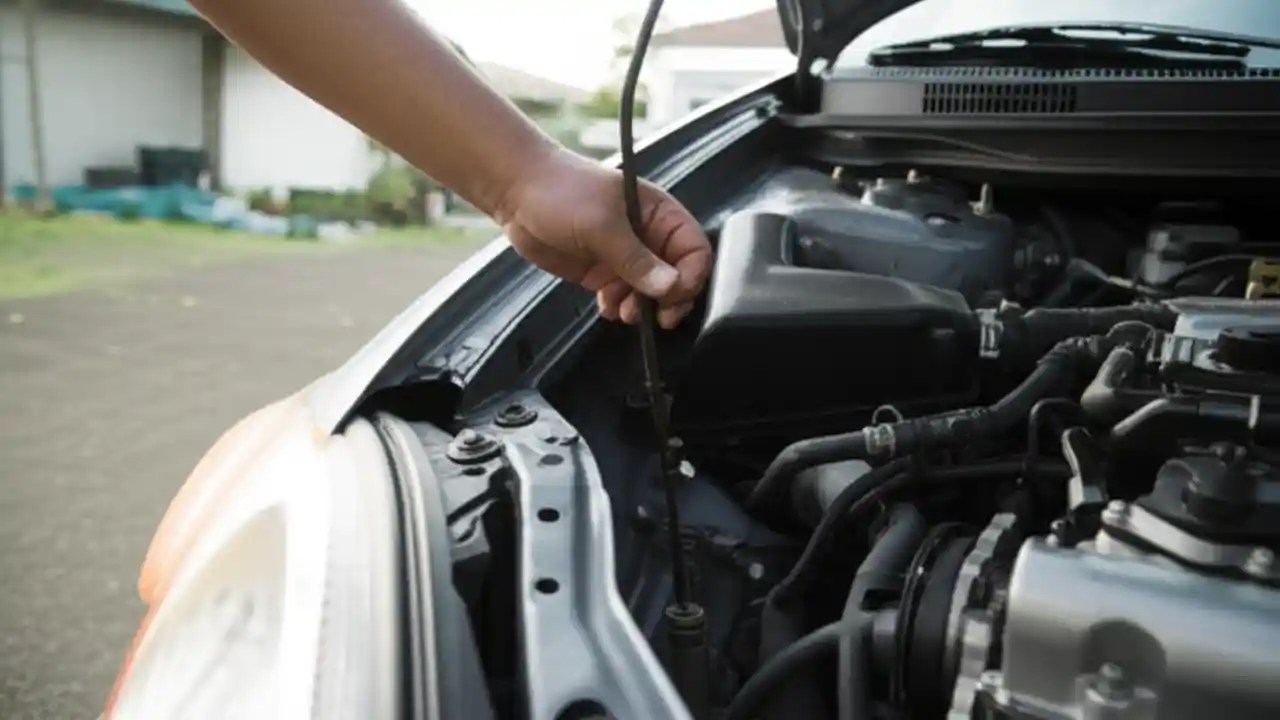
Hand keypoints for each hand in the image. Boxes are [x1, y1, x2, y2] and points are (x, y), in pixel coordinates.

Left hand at [498, 147, 711, 328]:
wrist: (517, 193)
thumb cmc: (561, 192)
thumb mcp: (602, 224)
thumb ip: (636, 259)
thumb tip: (671, 288)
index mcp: (660, 214)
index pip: (695, 250)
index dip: (691, 277)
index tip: (673, 296)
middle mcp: (649, 237)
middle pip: (678, 277)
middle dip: (670, 300)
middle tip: (658, 317)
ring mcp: (626, 257)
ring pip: (651, 293)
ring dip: (642, 308)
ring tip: (623, 311)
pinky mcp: (603, 272)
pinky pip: (624, 297)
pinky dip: (619, 308)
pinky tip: (606, 306)